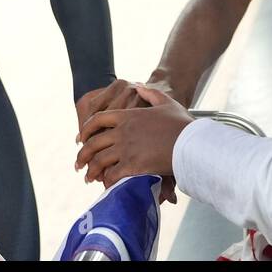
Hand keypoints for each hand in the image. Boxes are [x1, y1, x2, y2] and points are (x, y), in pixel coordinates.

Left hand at [75, 86, 193, 186]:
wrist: (192, 142)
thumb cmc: (181, 123)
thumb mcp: (166, 102)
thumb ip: (150, 93)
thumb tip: (139, 87)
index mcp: (128, 114)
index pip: (97, 119)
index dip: (85, 129)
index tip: (80, 138)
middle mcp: (123, 131)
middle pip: (93, 142)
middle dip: (83, 154)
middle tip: (78, 163)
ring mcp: (126, 148)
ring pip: (99, 160)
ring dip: (92, 170)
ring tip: (89, 177)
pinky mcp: (133, 165)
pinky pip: (112, 174)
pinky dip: (107, 181)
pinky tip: (107, 184)